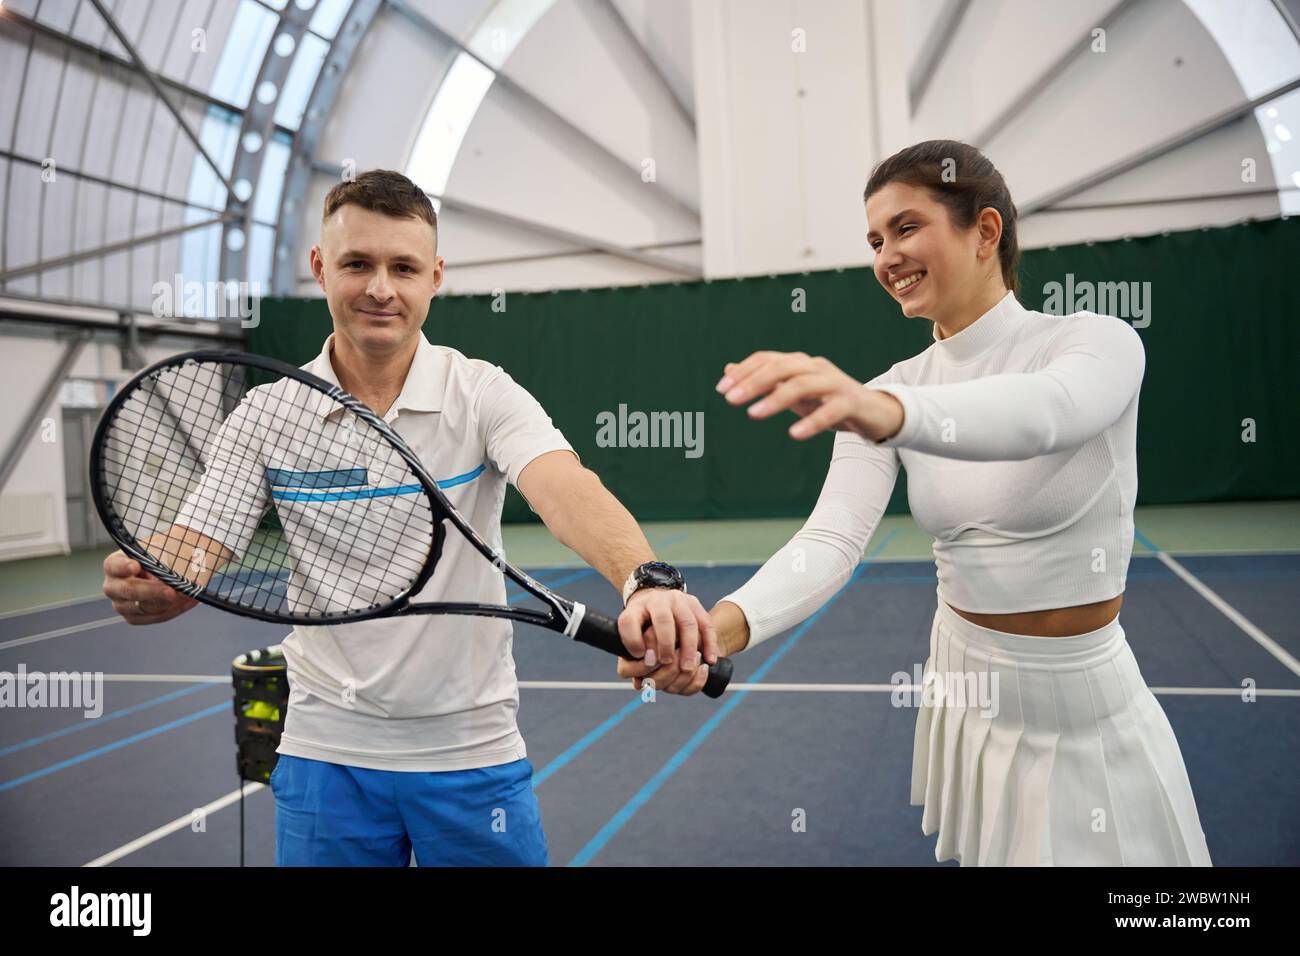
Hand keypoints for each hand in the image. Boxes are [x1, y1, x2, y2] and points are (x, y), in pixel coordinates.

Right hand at [103, 550, 197, 624]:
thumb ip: (162, 558)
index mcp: (114, 564)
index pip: (114, 566)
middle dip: (153, 591)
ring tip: (189, 593)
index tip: (135, 566)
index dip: (123, 567)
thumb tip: (172, 573)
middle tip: (171, 591)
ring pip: (144, 608)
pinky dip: (176, 609)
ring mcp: (121, 604)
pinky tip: (190, 600)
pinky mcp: (135, 617)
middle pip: (129, 590)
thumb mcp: (160, 550)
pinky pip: (156, 617)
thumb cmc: (159, 555)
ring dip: (170, 602)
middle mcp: (113, 586)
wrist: (165, 566)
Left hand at [615, 588, 717, 694]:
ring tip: (687, 668)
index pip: (629, 621)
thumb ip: (633, 660)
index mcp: (636, 609)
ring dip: (688, 649)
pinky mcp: (695, 605)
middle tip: (667, 663)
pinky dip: (709, 644)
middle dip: (665, 646)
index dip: (633, 641)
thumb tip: (640, 684)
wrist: (660, 602)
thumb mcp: (633, 638)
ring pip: (687, 623)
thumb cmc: (644, 627)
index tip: (639, 657)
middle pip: (662, 620)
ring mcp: (678, 601)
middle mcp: (657, 601)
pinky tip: (709, 660)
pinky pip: (706, 625)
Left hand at [715, 351, 903, 441]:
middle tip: (730, 399)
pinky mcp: (851, 402)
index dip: (744, 371)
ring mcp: (835, 383)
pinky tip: (794, 434)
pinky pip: (831, 410)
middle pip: (782, 367)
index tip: (721, 388)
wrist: (874, 412)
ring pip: (803, 384)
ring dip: (776, 399)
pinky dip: (812, 421)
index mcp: (801, 364)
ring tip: (753, 415)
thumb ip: (764, 382)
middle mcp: (816, 368)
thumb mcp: (793, 392)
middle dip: (753, 381)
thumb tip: (728, 370)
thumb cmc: (828, 401)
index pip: (768, 359)